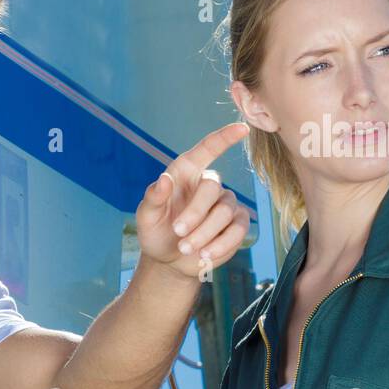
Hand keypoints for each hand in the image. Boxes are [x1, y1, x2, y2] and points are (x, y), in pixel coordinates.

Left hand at [135, 122, 251, 278]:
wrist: (168, 261)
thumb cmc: (156, 232)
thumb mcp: (147, 217)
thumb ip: (153, 197)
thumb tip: (164, 179)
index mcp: (186, 173)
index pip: (207, 149)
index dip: (225, 138)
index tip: (242, 128)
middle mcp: (208, 185)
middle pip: (212, 188)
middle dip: (194, 213)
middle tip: (177, 232)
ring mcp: (225, 204)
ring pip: (224, 212)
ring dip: (203, 234)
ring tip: (185, 247)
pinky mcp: (237, 225)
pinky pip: (237, 231)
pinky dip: (220, 245)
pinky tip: (205, 255)